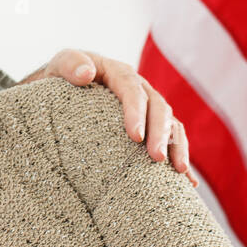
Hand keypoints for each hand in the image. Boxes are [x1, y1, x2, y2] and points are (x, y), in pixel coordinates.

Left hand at [20, 48, 197, 187]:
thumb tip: (86, 74)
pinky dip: (180, 157)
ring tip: (178, 172)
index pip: (132, 90)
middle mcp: (139, 89)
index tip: (134, 136)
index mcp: (118, 73)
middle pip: (158, 108)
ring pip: (171, 124)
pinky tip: (187, 183)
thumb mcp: (59, 65)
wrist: (63, 89)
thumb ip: (69, 64)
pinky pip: (171, 139)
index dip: (137, 112)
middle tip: (157, 159)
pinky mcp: (150, 126)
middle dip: (160, 134)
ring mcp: (147, 108)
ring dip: (177, 146)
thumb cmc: (59, 79)